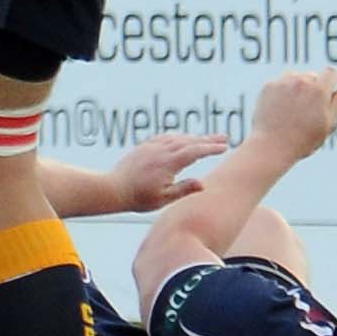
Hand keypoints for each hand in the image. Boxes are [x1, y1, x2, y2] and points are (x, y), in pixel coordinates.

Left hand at [86, 131, 225, 214]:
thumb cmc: (138, 198)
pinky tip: (182, 138)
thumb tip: (203, 184)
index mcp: (168, 163)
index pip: (195, 151)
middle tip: (224, 138)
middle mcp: (160, 151)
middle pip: (189, 141)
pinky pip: (164, 137)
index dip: (211, 148)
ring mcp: (151, 147)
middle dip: (207, 139)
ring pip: (177, 138)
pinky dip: (177, 136)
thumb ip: (183, 189)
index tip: (224, 147)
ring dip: (194, 137)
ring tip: (207, 139)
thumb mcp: (163, 199)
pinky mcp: (143, 147)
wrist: (112, 189)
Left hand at [249, 67, 336, 159]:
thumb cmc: (304, 139)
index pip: (331, 72)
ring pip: (295, 78)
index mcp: (319, 90)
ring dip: (297, 87)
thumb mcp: (329, 123)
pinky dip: (282, 92)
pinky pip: (280, 83)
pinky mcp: (268, 87)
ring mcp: (282, 83)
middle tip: (308, 111)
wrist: (272, 146)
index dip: (331, 84)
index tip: (326, 97)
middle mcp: (300, 81)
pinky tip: (281, 109)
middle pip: (312, 76)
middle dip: (313, 88)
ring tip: (294, 110)